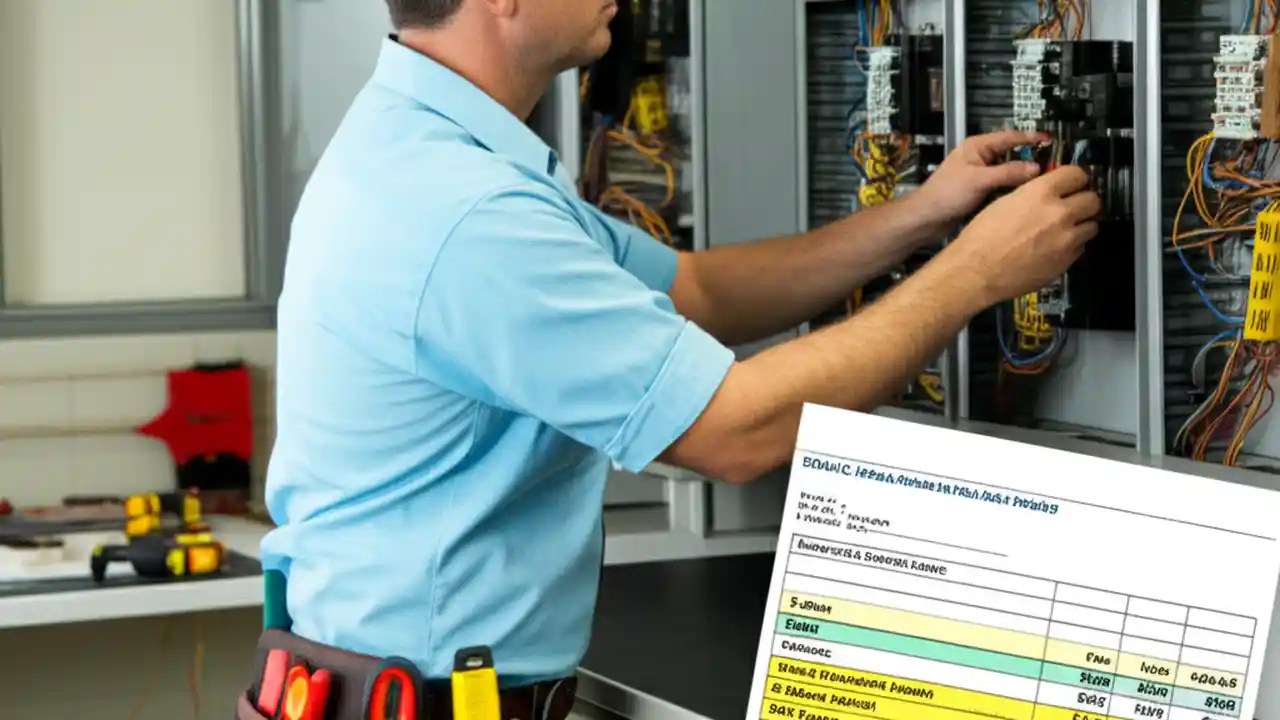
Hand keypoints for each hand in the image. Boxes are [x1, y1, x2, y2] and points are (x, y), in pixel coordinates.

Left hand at [909, 130, 1047, 233]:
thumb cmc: (945, 194)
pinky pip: (1003, 187)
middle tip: (1052, 166)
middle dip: (1031, 160)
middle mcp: (980, 158)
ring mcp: (980, 175)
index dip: (1031, 138)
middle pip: (1012, 155)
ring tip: (1044, 183)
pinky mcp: (980, 192)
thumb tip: (1035, 168)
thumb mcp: (979, 180)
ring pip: (1009, 173)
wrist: (926, 218)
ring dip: (1023, 178)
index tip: (1050, 140)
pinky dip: (1013, 190)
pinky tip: (1026, 197)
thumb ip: (1008, 173)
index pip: (1010, 137)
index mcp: (978, 147)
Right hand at [940, 165, 1101, 308]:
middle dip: (1083, 201)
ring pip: (1092, 225)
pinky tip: (1053, 248)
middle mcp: (1059, 213)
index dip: (1074, 179)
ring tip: (1064, 230)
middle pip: (1092, 200)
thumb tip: (1048, 193)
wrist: (975, 272)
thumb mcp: (1004, 203)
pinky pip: (1080, 248)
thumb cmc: (981, 237)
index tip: (1070, 184)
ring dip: (1081, 225)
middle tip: (1072, 207)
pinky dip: (1071, 246)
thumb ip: (1032, 195)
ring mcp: (1066, 239)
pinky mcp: (1066, 262)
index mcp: (1041, 193)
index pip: (1077, 174)